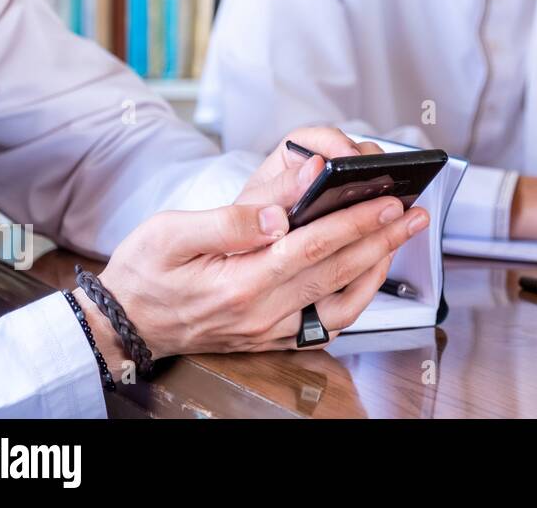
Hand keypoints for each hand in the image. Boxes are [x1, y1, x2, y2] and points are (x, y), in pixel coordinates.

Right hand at [81, 129, 429, 370]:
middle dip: (381, 238)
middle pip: (337, 271)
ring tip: (401, 235)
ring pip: (341, 299)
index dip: (355, 222)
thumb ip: (228, 220)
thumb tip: (278, 210)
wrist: (124, 325)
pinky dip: (357, 295)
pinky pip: (329, 319)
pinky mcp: (274, 334)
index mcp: (239, 283)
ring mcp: (270, 328)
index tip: (386, 201)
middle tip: (412, 212)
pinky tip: (370, 270)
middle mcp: (262, 311)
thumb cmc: (145, 274)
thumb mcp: (170, 233)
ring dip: (378, 265)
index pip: (312, 247)